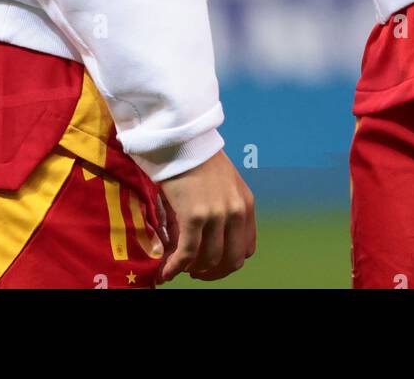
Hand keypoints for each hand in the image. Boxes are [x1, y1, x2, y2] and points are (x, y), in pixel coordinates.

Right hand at [156, 150, 255, 282]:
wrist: (182, 141)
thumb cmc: (199, 160)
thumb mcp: (226, 183)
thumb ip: (227, 208)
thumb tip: (214, 238)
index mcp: (246, 204)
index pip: (247, 249)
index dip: (229, 262)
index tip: (214, 265)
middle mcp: (236, 211)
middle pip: (232, 260)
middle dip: (214, 272)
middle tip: (197, 272)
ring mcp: (216, 214)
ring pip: (209, 260)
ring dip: (194, 269)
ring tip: (181, 267)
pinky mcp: (194, 216)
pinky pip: (187, 254)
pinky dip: (176, 268)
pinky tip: (166, 272)